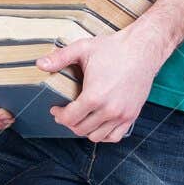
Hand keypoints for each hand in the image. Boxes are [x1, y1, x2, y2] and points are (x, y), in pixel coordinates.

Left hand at [38, 21, 167, 141]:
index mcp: (94, 96)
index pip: (69, 118)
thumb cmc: (114, 48)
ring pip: (97, 136)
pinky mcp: (132, 115)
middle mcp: (109, 110)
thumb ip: (60, 58)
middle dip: (69, 122)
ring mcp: (122, 115)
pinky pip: (115, 136)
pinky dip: (104, 135)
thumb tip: (39, 64)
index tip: (56, 108)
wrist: (143, 49)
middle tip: (66, 113)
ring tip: (81, 118)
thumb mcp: (83, 48)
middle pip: (81, 129)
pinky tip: (98, 124)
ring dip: (85, 130)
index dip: (59, 115)